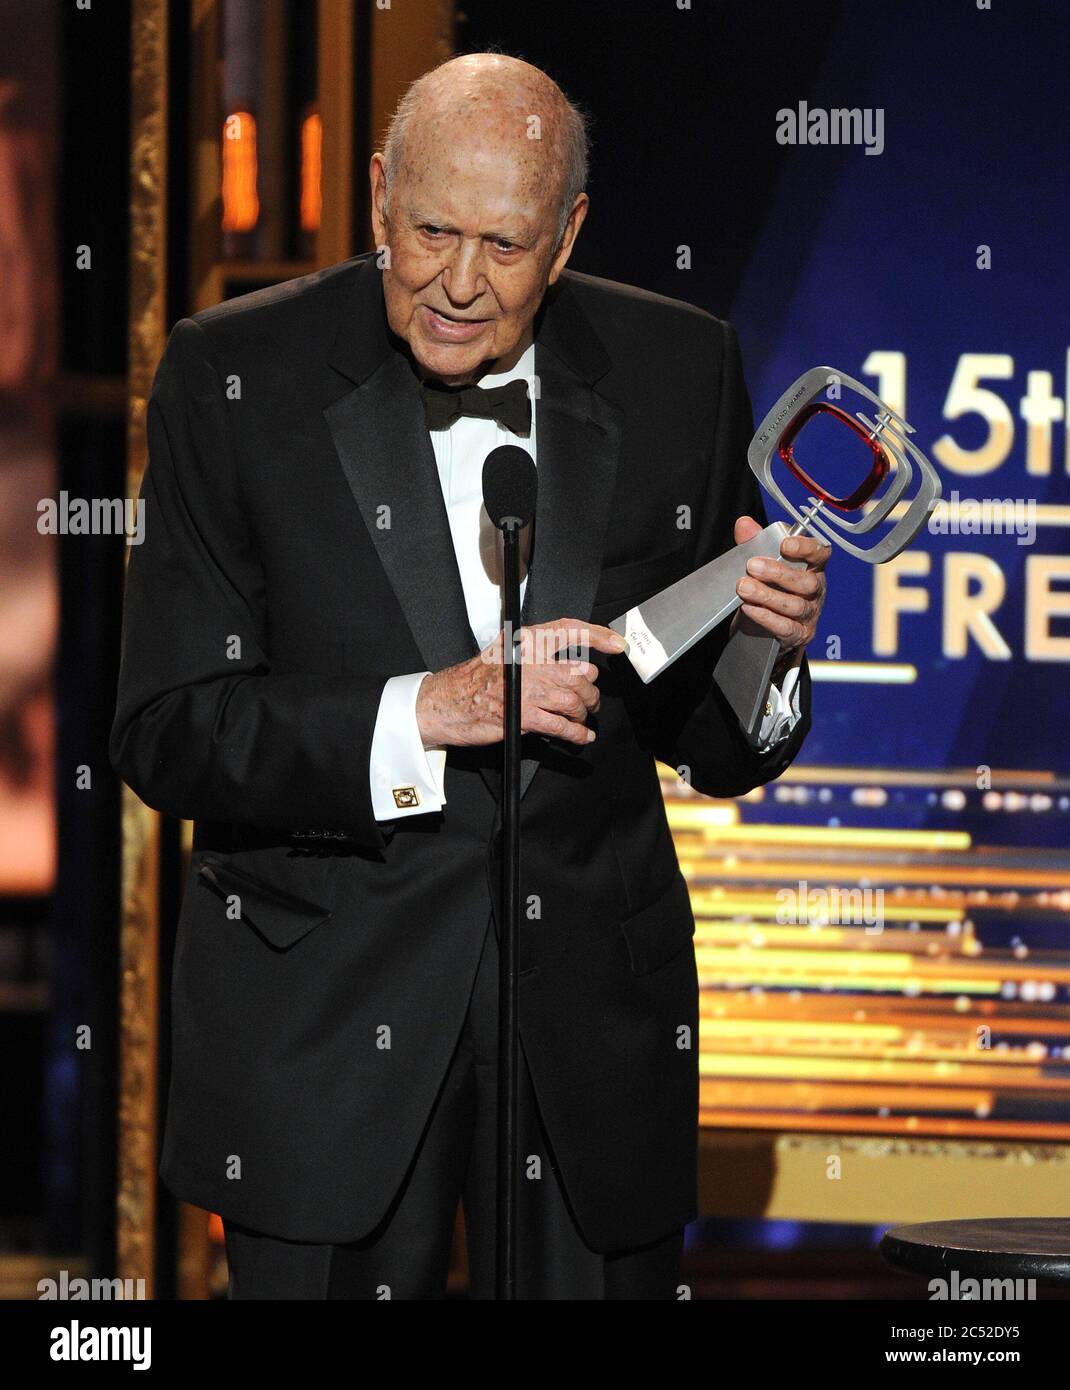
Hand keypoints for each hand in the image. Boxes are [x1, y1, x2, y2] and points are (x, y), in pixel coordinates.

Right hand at [415, 618, 626, 749]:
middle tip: (589, 701)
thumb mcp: (505, 653)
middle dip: (590, 692)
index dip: (599, 636)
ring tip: (582, 719)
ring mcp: (527, 688)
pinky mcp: (523, 716)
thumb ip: (536, 654)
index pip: (570, 629)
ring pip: (575, 700)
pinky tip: (581, 737)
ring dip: (584, 714)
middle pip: (580, 673)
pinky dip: (577, 734)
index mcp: (526, 641)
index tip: (618, 645)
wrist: (446, 702)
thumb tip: (572, 664)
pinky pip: (562, 726)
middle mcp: (530, 660)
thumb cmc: (474, 679)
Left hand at [731, 515, 829, 673]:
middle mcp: (816, 591)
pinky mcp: (799, 635)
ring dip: (767, 595)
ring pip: (795, 606)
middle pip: (806, 582)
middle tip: (752, 566)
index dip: (806, 547)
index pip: (820, 554)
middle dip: (778, 573)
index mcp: (812, 568)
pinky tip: (749, 608)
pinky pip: (785, 627)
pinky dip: (766, 617)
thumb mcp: (761, 566)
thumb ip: (755, 543)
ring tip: (743, 587)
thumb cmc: (769, 590)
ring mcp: (810, 615)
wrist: (764, 630)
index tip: (785, 544)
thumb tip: (744, 524)